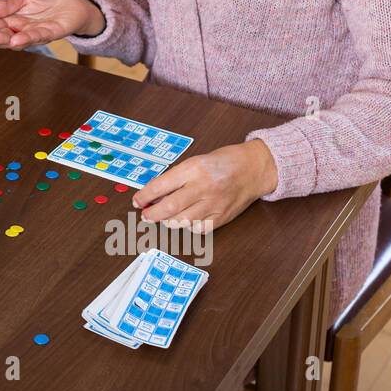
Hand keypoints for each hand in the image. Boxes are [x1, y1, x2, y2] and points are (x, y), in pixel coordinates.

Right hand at [0, 0, 96, 48]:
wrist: (72, 3)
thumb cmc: (45, 0)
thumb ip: (5, 5)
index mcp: (13, 21)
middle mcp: (22, 31)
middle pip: (4, 37)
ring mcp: (35, 34)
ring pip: (18, 40)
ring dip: (6, 41)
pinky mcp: (51, 33)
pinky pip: (38, 36)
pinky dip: (28, 38)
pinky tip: (17, 39)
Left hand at [132, 140, 278, 232]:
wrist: (254, 168)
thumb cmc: (223, 161)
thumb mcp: (196, 161)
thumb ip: (176, 177)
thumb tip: (153, 194)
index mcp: (193, 168)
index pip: (160, 186)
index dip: (143, 197)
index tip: (136, 201)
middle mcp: (203, 187)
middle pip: (168, 208)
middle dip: (151, 214)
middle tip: (146, 215)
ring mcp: (214, 203)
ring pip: (181, 222)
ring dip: (167, 222)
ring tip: (163, 217)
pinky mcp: (222, 217)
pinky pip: (198, 228)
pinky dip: (188, 226)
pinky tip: (186, 220)